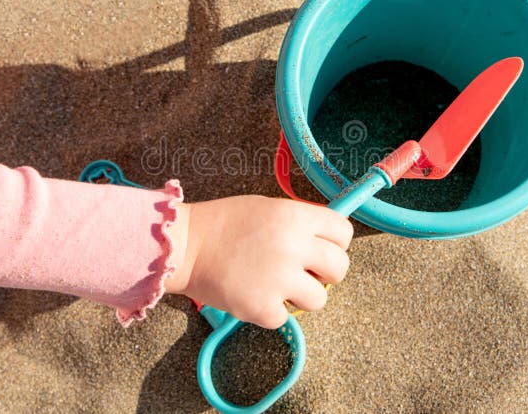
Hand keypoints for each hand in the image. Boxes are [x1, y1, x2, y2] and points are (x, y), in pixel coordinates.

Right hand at [166, 196, 352, 328]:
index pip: (343, 233)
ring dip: (300, 296)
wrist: (184, 245)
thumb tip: (325, 242)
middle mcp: (293, 247)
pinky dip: (270, 311)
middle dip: (326, 273)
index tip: (323, 249)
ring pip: (319, 299)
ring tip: (275, 285)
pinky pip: (285, 318)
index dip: (335, 243)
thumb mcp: (267, 208)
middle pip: (340, 268)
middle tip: (305, 272)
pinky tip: (253, 294)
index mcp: (295, 217)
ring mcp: (279, 279)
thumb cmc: (222, 224)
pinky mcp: (262, 307)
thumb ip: (299, 223)